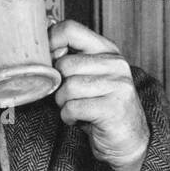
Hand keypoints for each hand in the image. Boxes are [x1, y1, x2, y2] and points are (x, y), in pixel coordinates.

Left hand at [48, 19, 149, 170]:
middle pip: (64, 64)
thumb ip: (70, 58)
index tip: (47, 61)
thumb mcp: (88, 76)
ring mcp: (118, 85)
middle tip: (69, 97)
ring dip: (63, 103)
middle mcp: (115, 64)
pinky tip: (79, 119)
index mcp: (107, 50)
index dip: (49, 43)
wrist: (128, 140)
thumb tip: (41, 38)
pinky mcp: (113, 108)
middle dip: (58, 85)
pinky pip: (72, 108)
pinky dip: (68, 117)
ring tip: (76, 108)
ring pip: (67, 87)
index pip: (69, 29)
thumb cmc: (100, 106)